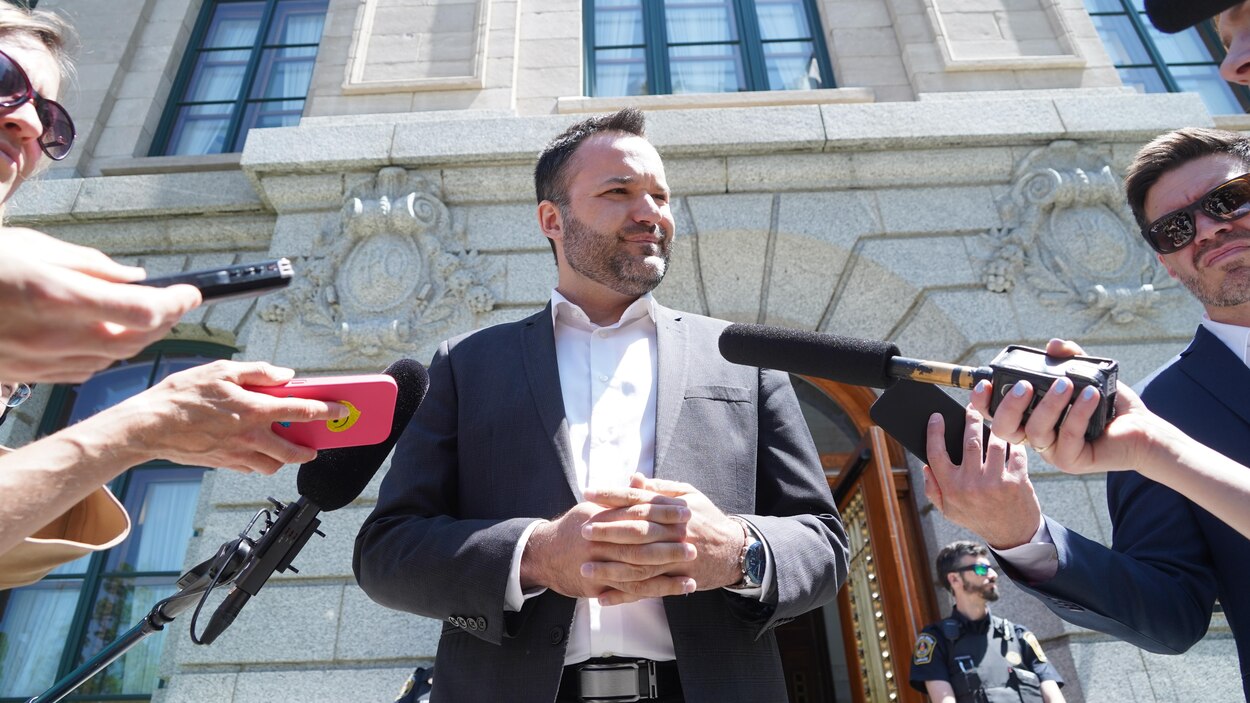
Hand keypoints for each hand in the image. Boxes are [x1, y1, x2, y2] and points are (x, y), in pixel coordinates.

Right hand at [0, 227, 200, 382]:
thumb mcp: (34, 246)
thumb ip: (91, 264)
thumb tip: (136, 277)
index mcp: (58, 295)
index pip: (143, 310)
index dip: (177, 303)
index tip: (190, 291)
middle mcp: (53, 334)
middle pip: (135, 339)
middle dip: (164, 322)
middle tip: (175, 303)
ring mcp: (39, 360)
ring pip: (113, 358)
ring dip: (138, 338)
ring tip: (147, 316)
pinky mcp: (28, 374)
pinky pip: (84, 369)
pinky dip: (106, 353)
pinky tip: (106, 335)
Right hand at [103, 360, 350, 473]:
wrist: (147, 427)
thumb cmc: (181, 396)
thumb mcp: (221, 370)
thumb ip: (258, 372)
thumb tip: (285, 375)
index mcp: (253, 410)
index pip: (301, 411)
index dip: (326, 410)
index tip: (341, 410)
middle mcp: (249, 436)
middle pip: (294, 450)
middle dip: (311, 448)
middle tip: (317, 443)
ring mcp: (236, 454)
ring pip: (273, 465)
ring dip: (285, 458)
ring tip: (288, 447)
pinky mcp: (223, 464)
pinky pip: (250, 468)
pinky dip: (259, 462)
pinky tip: (256, 450)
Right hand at [521, 488, 695, 603]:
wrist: (544, 554)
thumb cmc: (574, 528)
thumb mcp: (593, 507)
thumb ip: (619, 497)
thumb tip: (640, 479)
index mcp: (601, 514)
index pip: (637, 509)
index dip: (663, 510)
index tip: (686, 510)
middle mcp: (600, 538)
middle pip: (640, 539)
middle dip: (669, 540)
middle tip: (693, 541)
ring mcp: (599, 563)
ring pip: (638, 566)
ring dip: (668, 567)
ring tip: (692, 566)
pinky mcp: (600, 584)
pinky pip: (633, 589)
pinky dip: (659, 589)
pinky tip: (680, 588)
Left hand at [587, 474, 743, 596]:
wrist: (735, 550)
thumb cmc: (707, 518)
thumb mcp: (689, 495)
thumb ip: (659, 489)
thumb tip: (633, 478)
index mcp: (674, 508)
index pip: (638, 499)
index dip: (612, 495)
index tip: (588, 492)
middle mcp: (675, 531)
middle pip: (637, 531)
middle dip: (608, 530)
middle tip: (583, 530)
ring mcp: (677, 558)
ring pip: (640, 563)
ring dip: (611, 568)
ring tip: (585, 568)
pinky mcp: (678, 580)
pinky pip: (649, 589)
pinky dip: (626, 595)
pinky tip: (604, 597)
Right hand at [922, 405, 1039, 548]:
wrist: (1013, 536)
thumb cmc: (978, 518)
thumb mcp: (949, 511)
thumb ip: (933, 489)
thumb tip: (926, 466)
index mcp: (951, 489)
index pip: (936, 453)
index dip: (934, 432)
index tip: (936, 417)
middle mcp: (972, 484)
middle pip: (969, 441)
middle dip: (969, 420)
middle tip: (971, 409)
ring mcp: (996, 482)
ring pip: (994, 443)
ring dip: (994, 429)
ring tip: (994, 422)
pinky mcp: (1017, 481)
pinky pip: (1015, 452)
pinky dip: (1014, 444)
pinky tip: (1011, 440)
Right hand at [974, 338, 1162, 475]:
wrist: (1143, 430)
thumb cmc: (1111, 405)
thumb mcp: (1088, 375)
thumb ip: (1070, 358)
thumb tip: (1053, 344)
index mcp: (1031, 418)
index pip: (997, 414)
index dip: (983, 402)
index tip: (984, 384)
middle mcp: (1037, 436)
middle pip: (1004, 429)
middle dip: (1009, 406)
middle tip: (1025, 385)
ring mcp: (1053, 451)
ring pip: (1035, 431)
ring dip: (1050, 405)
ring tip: (1068, 384)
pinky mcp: (1073, 461)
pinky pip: (1067, 436)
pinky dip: (1078, 412)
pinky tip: (1092, 395)